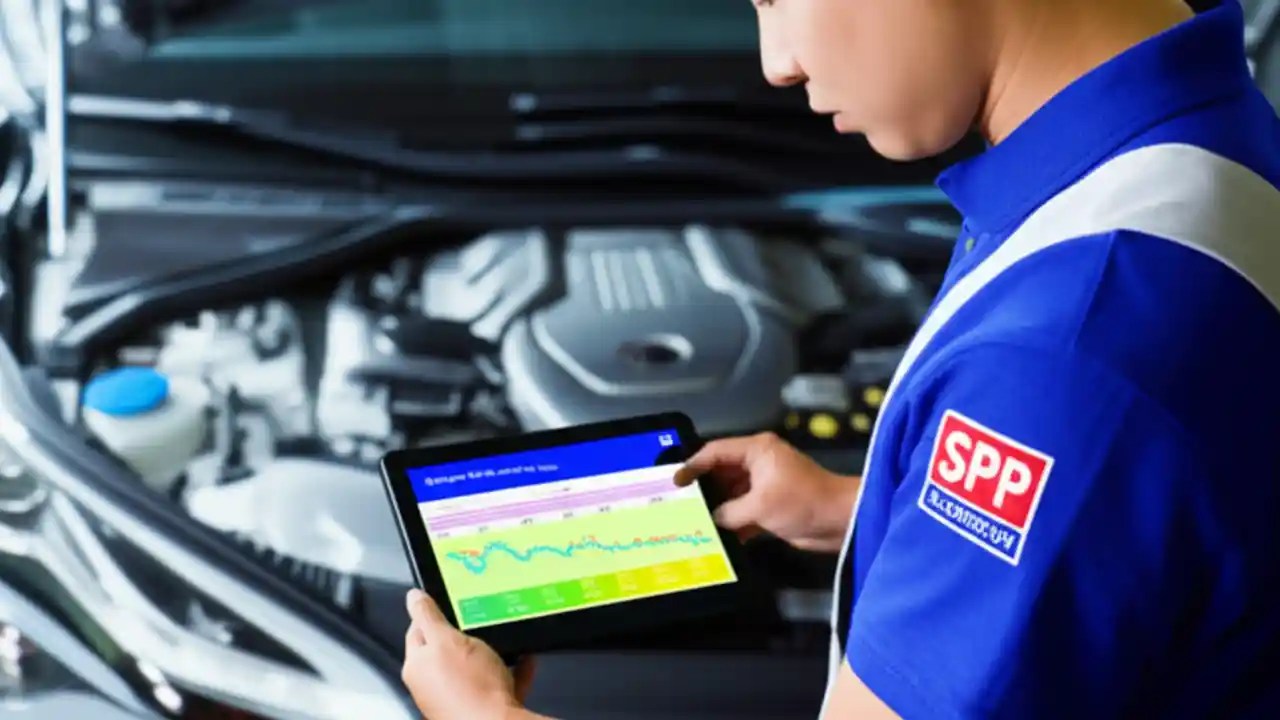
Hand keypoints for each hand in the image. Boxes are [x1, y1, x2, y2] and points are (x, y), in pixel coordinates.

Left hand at [402, 589, 537, 719]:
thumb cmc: (469, 687)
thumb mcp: (446, 639)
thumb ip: (428, 616)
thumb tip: (413, 597)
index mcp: (418, 667)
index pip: (417, 631)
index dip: (430, 614)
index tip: (447, 601)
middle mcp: (433, 686)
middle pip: (446, 651)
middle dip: (464, 635)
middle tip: (479, 618)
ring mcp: (457, 698)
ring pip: (474, 669)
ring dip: (491, 653)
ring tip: (507, 638)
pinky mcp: (481, 709)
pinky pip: (498, 684)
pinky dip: (511, 672)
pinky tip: (526, 661)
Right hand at [674, 432, 857, 553]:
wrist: (841, 522)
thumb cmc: (804, 502)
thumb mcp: (760, 506)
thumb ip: (729, 512)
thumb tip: (711, 520)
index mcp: (757, 451)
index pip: (715, 452)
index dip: (693, 465)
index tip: (675, 482)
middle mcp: (758, 464)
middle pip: (720, 473)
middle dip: (702, 489)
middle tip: (678, 504)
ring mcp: (764, 486)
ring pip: (730, 495)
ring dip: (716, 509)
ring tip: (692, 522)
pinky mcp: (770, 507)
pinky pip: (742, 512)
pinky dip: (731, 523)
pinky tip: (716, 537)